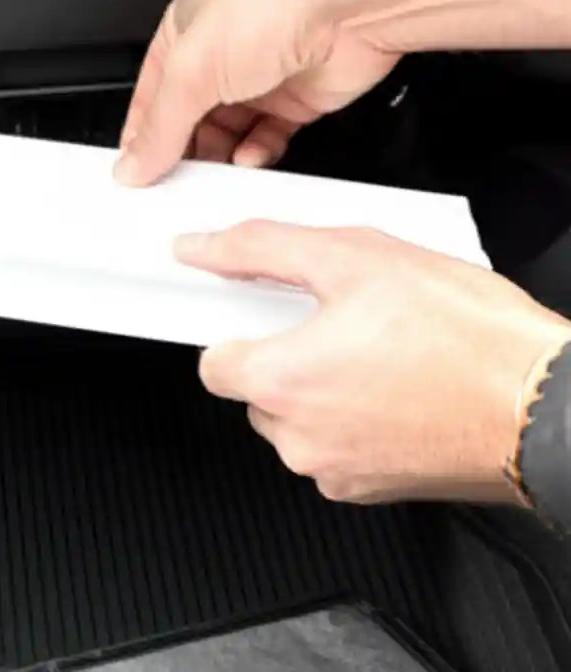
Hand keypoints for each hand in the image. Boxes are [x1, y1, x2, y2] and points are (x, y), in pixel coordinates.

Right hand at [116, 0, 398, 184]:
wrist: (351, 4)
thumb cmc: (273, 4)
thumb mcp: (190, 71)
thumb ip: (159, 127)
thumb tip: (134, 165)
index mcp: (182, 37)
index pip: (150, 101)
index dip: (142, 140)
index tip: (136, 177)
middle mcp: (220, 57)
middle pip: (188, 124)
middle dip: (182, 155)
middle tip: (174, 185)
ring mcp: (260, 79)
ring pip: (228, 137)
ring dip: (220, 161)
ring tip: (212, 178)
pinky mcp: (297, 101)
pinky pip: (268, 142)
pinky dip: (258, 157)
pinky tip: (251, 160)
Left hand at [177, 220, 570, 504]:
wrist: (547, 406)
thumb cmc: (470, 338)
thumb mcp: (357, 257)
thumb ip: (262, 249)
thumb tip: (202, 248)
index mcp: (282, 381)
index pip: (213, 362)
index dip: (240, 331)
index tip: (267, 315)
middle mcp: (298, 437)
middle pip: (256, 392)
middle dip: (288, 357)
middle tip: (344, 325)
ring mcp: (334, 470)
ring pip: (297, 421)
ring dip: (323, 390)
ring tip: (383, 356)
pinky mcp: (370, 489)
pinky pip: (336, 448)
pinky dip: (355, 421)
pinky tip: (398, 389)